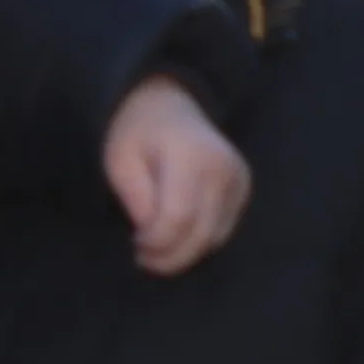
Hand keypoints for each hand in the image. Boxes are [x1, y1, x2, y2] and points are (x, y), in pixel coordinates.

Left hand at [102, 73, 249, 275]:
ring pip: (215, 237)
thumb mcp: (120, 163)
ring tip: (155, 247)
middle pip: (202, 233)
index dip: (156, 243)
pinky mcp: (243, 187)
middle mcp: (223, 169)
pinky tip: (176, 234)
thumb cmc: (136, 133)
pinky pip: (224, 229)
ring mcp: (239, 179)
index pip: (178, 218)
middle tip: (144, 260)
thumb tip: (154, 239)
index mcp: (191, 157)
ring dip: (184, 252)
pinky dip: (199, 240)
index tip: (135, 245)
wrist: (167, 104)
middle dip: (170, 256)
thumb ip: (137, 202)